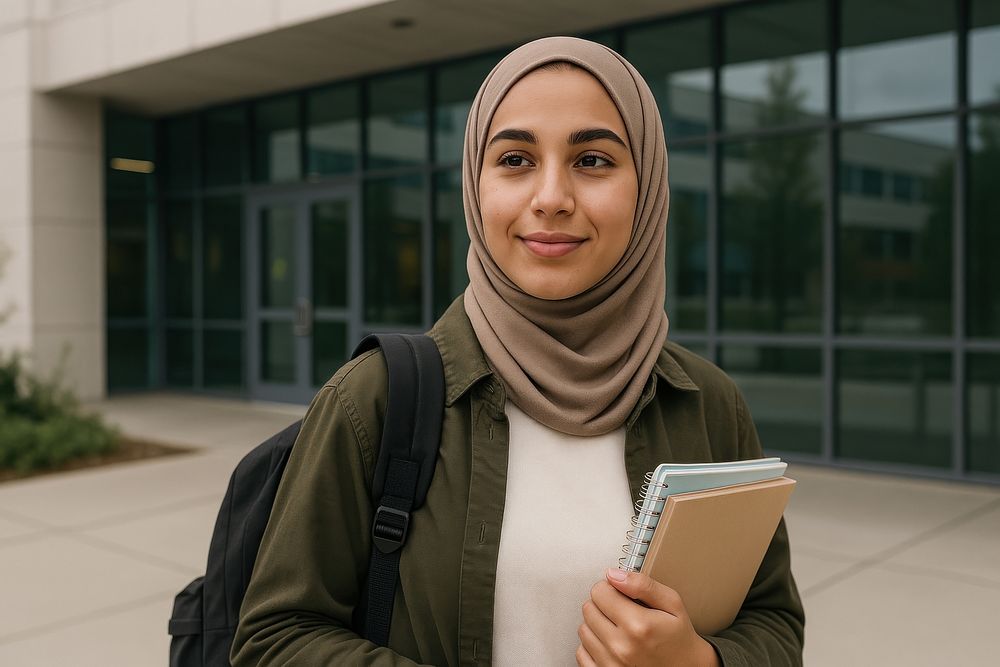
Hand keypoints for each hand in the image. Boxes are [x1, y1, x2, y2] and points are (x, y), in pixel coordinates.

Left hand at [576, 568, 720, 666]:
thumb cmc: (679, 638)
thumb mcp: (672, 604)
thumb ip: (643, 585)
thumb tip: (614, 575)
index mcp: (638, 625)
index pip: (600, 592)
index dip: (610, 588)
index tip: (620, 593)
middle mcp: (621, 646)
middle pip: (589, 609)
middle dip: (603, 604)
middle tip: (620, 609)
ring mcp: (611, 663)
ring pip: (583, 629)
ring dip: (597, 624)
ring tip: (617, 626)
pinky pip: (581, 652)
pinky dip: (593, 644)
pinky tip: (609, 642)